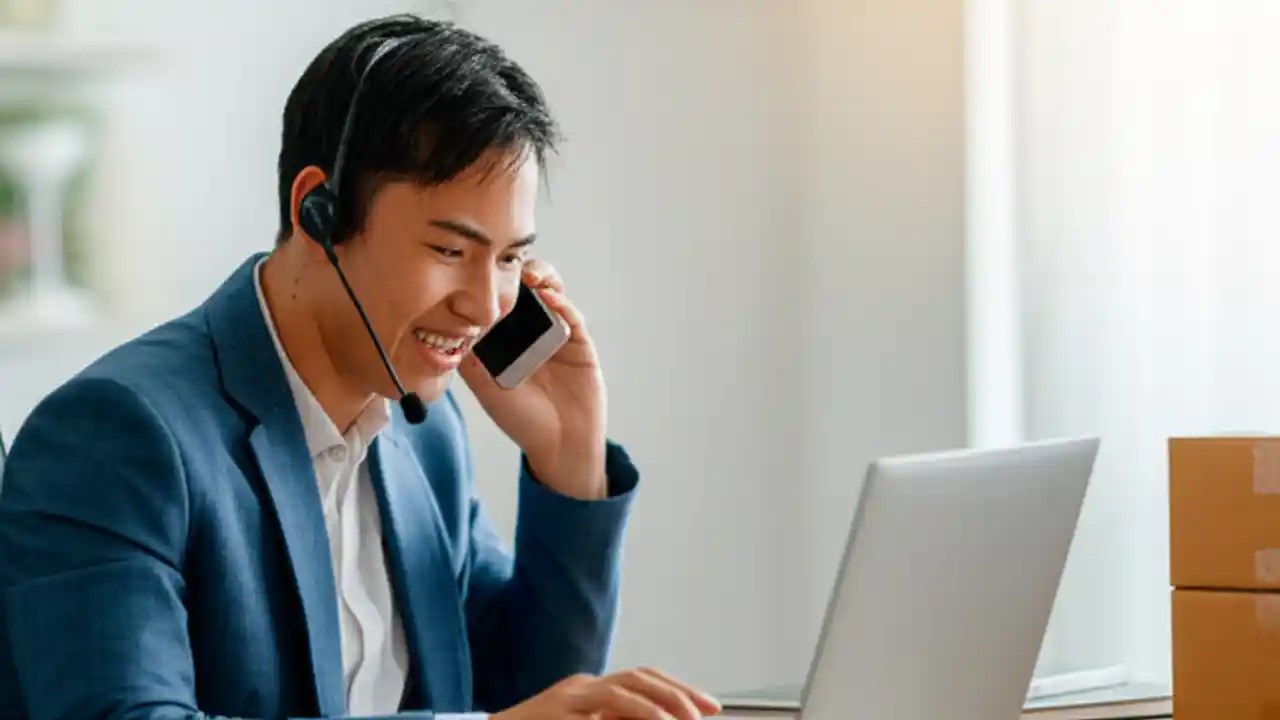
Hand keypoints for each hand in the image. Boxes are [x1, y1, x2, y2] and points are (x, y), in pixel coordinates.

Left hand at [460, 260, 607, 499]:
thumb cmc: (522, 419)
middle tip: (506, 265)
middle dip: (517, 272)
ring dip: (541, 278)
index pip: (497, 300)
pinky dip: (561, 302)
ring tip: (530, 276)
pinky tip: (550, 297)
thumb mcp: (486, 389)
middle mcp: (530, 331)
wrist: (559, 444)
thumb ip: (470, 360)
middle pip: (524, 289)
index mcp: (506, 338)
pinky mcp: (578, 341)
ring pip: (550, 293)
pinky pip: (571, 315)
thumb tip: (447, 330)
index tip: (477, 271)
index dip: (490, 283)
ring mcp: (556, 333)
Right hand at [492, 668, 722, 719]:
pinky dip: (634, 713)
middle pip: (640, 676)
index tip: (709, 707)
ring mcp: (569, 699)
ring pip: (624, 687)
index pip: (643, 679)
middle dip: (678, 692)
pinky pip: (604, 707)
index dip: (679, 689)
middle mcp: (582, 688)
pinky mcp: (559, 713)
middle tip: (707, 711)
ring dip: (660, 703)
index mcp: (591, 691)